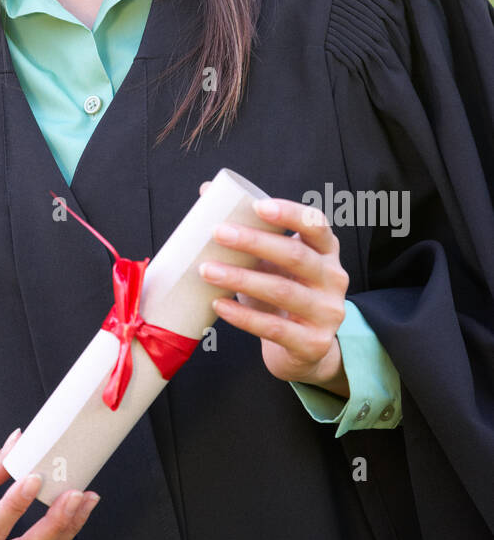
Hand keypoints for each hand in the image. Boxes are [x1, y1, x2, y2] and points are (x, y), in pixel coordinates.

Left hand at [196, 182, 349, 394]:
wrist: (304, 349)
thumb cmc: (281, 290)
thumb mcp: (272, 260)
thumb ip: (249, 229)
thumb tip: (207, 190)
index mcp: (326, 250)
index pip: (316, 224)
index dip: (290, 213)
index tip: (257, 206)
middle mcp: (334, 278)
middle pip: (295, 255)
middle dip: (254, 242)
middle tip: (218, 233)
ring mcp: (327, 312)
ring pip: (282, 291)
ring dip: (240, 278)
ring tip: (206, 270)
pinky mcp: (314, 343)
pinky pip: (274, 328)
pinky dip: (243, 316)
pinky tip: (219, 304)